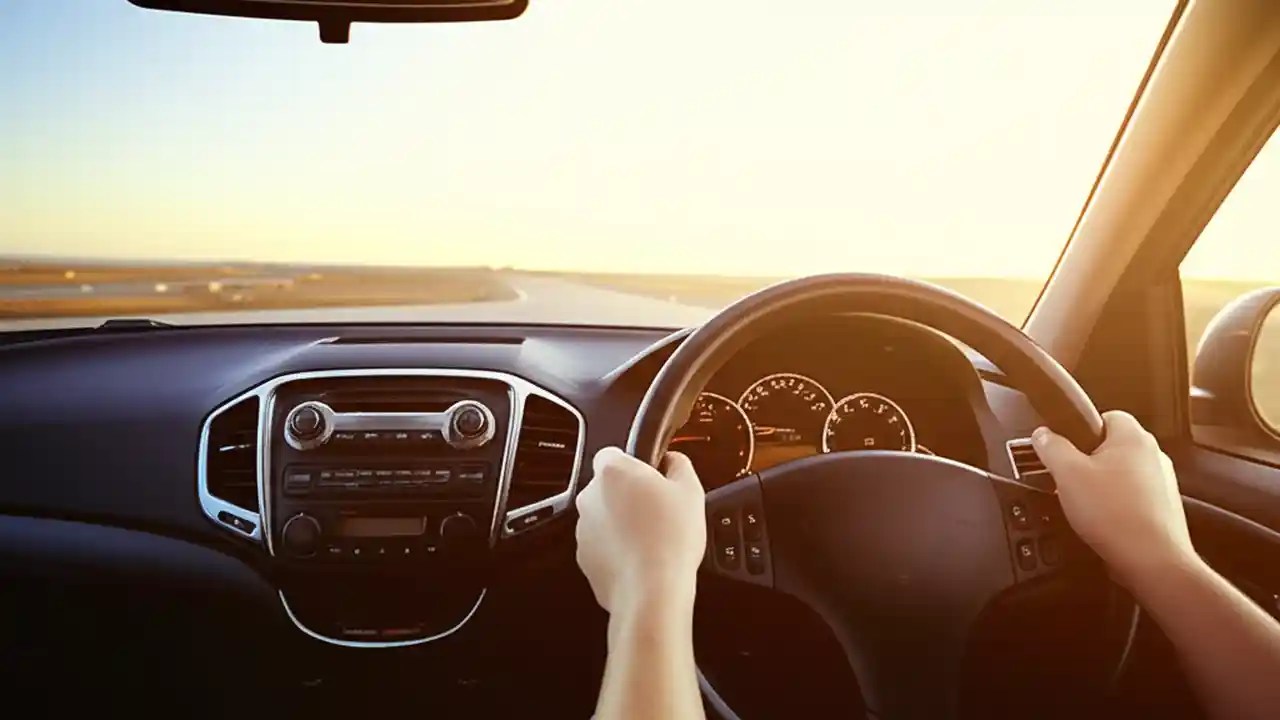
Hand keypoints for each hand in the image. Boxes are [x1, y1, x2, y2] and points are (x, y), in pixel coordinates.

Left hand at [575, 447, 705, 615]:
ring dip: (622, 523)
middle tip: (657, 511)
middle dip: (628, 496)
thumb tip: (672, 460)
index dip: (634, 465)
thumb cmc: (670, 540)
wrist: (651, 591)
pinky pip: (601, 545)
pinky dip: (616, 549)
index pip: (613, 454)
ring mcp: (583, 529)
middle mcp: (590, 497)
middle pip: (608, 487)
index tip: (652, 479)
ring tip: (652, 539)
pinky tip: (640, 558)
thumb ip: (679, 464)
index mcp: (612, 472)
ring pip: (603, 517)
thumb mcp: (690, 491)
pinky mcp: (584, 557)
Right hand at [1032, 410, 1195, 587]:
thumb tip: (1042, 435)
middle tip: (1070, 480)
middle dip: (1089, 462)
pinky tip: (1103, 522)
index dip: (1081, 430)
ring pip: (1122, 474)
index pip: (1105, 415)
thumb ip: (1051, 448)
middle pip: (1111, 447)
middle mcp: (1153, 455)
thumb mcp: (1067, 475)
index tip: (1065, 446)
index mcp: (1133, 438)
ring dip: (1103, 486)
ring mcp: (1162, 482)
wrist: (1151, 560)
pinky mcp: (1163, 508)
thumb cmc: (1115, 516)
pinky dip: (1117, 506)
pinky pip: (1132, 498)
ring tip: (1086, 506)